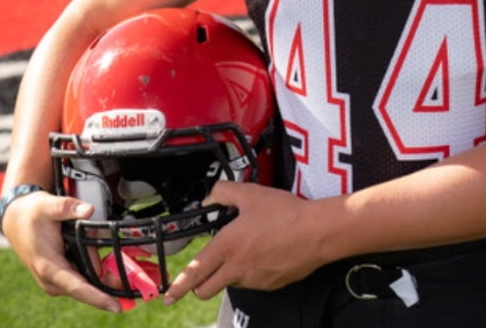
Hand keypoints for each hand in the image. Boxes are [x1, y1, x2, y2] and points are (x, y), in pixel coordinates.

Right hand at [1, 191, 121, 313]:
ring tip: (129, 275)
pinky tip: (112, 267)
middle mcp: (52, 279)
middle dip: (110, 286)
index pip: (77, 287)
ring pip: (86, 283)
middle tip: (136, 285)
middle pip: (87, 287)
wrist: (17, 220)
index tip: (116, 306)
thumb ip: (68, 207)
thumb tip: (88, 209)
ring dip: (105, 279)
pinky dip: (97, 274)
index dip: (97, 297)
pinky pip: (83, 279)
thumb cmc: (32, 214)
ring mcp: (56, 280)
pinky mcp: (61, 276)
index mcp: (49, 266)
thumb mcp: (48, 205)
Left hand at [164, 181, 323, 305]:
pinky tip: (263, 252)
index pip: (195, 273)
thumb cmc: (285, 213)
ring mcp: (253, 280)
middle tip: (201, 274)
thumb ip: (224, 192)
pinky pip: (252, 282)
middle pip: (206, 290)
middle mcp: (237, 268)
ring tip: (245, 249)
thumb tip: (210, 196)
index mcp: (227, 247)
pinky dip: (250, 272)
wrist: (316, 232)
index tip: (169, 294)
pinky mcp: (269, 285)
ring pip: (230, 283)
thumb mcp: (250, 194)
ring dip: (228, 273)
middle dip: (198, 285)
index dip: (179, 286)